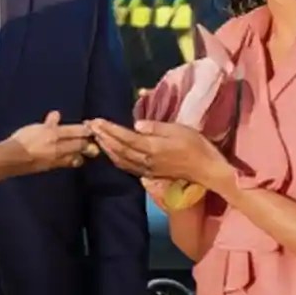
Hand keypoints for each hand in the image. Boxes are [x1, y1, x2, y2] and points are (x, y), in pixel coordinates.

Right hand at [8, 111, 97, 173]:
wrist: (13, 157)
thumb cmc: (22, 139)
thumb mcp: (34, 127)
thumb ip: (48, 122)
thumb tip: (56, 114)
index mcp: (53, 133)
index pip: (77, 131)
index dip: (86, 130)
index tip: (91, 128)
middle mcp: (59, 146)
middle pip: (81, 145)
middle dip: (88, 143)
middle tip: (92, 140)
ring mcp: (57, 157)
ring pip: (77, 156)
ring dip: (82, 153)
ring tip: (84, 151)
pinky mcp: (54, 166)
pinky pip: (68, 163)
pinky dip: (74, 160)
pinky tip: (74, 158)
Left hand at [88, 119, 230, 191]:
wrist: (206, 170)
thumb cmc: (196, 146)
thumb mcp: (178, 130)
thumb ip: (156, 128)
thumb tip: (136, 125)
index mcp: (152, 148)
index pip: (125, 137)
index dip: (109, 129)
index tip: (96, 120)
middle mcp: (145, 161)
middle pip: (118, 149)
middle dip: (102, 136)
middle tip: (89, 125)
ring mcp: (146, 169)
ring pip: (119, 159)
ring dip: (105, 147)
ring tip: (95, 135)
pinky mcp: (149, 174)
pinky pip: (126, 166)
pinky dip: (114, 158)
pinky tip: (109, 151)